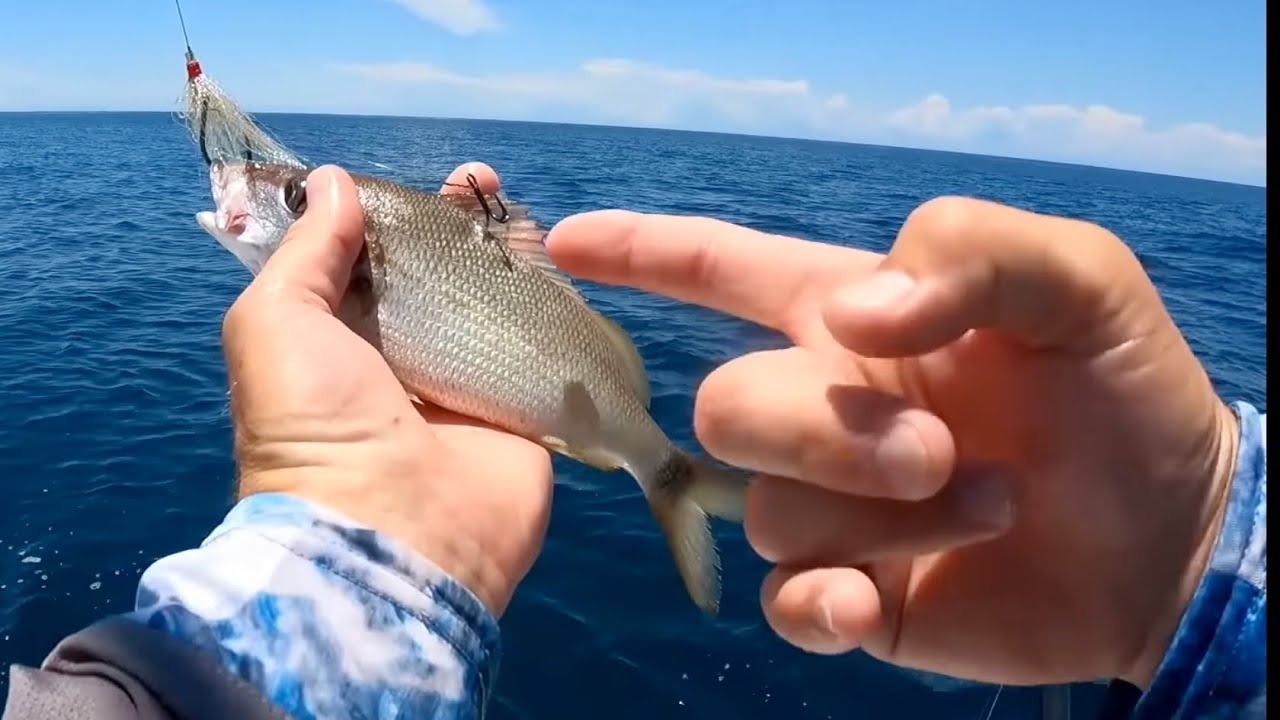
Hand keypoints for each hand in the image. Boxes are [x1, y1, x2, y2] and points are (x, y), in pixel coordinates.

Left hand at [220, 162, 552, 616]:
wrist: (393, 535)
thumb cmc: (315, 427)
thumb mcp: (274, 323)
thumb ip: (306, 252)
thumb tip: (334, 182)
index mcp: (340, 342)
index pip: (372, 263)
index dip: (394, 216)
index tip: (417, 181)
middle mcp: (406, 360)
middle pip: (440, 274)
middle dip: (458, 223)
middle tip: (480, 180)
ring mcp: (469, 383)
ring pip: (497, 300)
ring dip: (508, 249)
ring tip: (516, 205)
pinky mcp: (526, 407)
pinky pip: (545, 343)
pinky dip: (556, 301)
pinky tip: (561, 260)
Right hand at [544, 197, 1237, 686]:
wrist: (1173, 534)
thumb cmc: (1123, 390)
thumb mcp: (1079, 280)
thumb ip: (968, 253)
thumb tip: (851, 317)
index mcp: (853, 320)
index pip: (719, 270)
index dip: (639, 252)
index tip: (562, 244)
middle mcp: (824, 410)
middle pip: (728, 410)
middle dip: (824, 435)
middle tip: (939, 450)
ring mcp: (833, 509)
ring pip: (769, 511)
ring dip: (883, 515)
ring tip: (990, 503)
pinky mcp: (855, 596)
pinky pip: (786, 604)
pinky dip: (825, 603)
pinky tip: (880, 599)